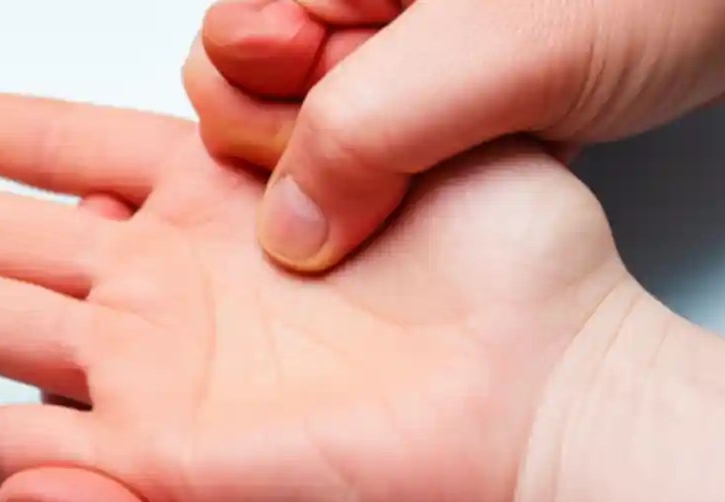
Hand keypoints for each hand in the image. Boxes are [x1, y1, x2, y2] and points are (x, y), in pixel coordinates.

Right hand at [0, 89, 634, 501]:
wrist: (555, 399)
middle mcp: (171, 285)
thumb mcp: (397, 119)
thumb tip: (202, 100)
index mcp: (217, 195)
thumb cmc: (513, 262)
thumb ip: (288, 103)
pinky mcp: (162, 460)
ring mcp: (157, 371)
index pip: (46, 149)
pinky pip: (8, 442)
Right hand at [188, 0, 724, 270]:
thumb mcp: (495, 51)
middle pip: (270, 98)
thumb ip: (367, 131)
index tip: (331, 126)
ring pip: (344, 138)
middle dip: (315, 149)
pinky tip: (472, 188)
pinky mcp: (475, 93)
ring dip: (376, 182)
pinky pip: (410, 156)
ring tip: (452, 168)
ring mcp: (423, 46)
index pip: (230, 45)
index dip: (261, 104)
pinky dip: (425, 189)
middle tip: (403, 158)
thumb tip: (289, 232)